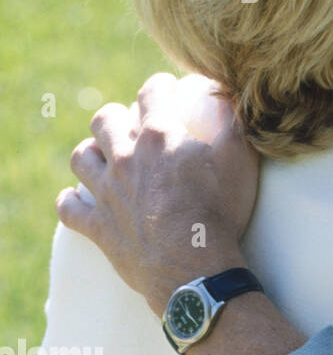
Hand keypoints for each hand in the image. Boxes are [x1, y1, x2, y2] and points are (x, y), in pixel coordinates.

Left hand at [55, 72, 259, 315]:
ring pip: (81, 158)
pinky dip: (73, 201)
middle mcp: (125, 158)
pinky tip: (82, 200)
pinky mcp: (97, 226)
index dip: (160, 86)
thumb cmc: (220, 212)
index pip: (151, 93)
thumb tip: (229, 94)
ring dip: (92, 153)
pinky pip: (69, 208)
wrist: (194, 268)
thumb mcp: (241, 159)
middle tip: (131, 123)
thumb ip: (234, 121)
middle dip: (116, 116)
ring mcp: (106, 193)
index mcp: (159, 136)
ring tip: (105, 157)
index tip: (167, 88)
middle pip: (103, 120)